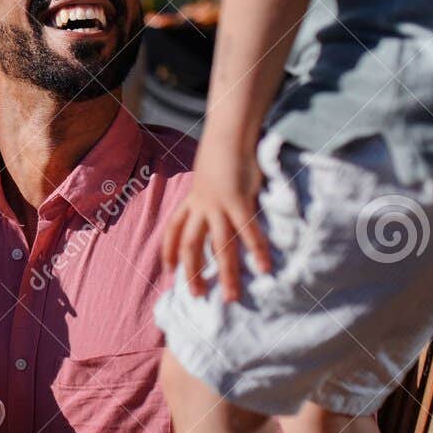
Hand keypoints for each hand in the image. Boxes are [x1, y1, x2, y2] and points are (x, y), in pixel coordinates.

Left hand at [160, 134, 271, 300]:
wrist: (229, 134)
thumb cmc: (223, 153)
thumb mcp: (208, 176)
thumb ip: (210, 193)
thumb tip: (217, 204)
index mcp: (192, 200)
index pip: (174, 230)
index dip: (168, 251)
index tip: (168, 271)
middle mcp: (201, 207)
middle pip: (191, 246)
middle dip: (193, 273)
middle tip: (197, 295)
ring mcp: (219, 206)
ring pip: (220, 247)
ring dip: (226, 274)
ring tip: (232, 297)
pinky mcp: (239, 202)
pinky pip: (248, 232)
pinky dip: (257, 251)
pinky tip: (264, 268)